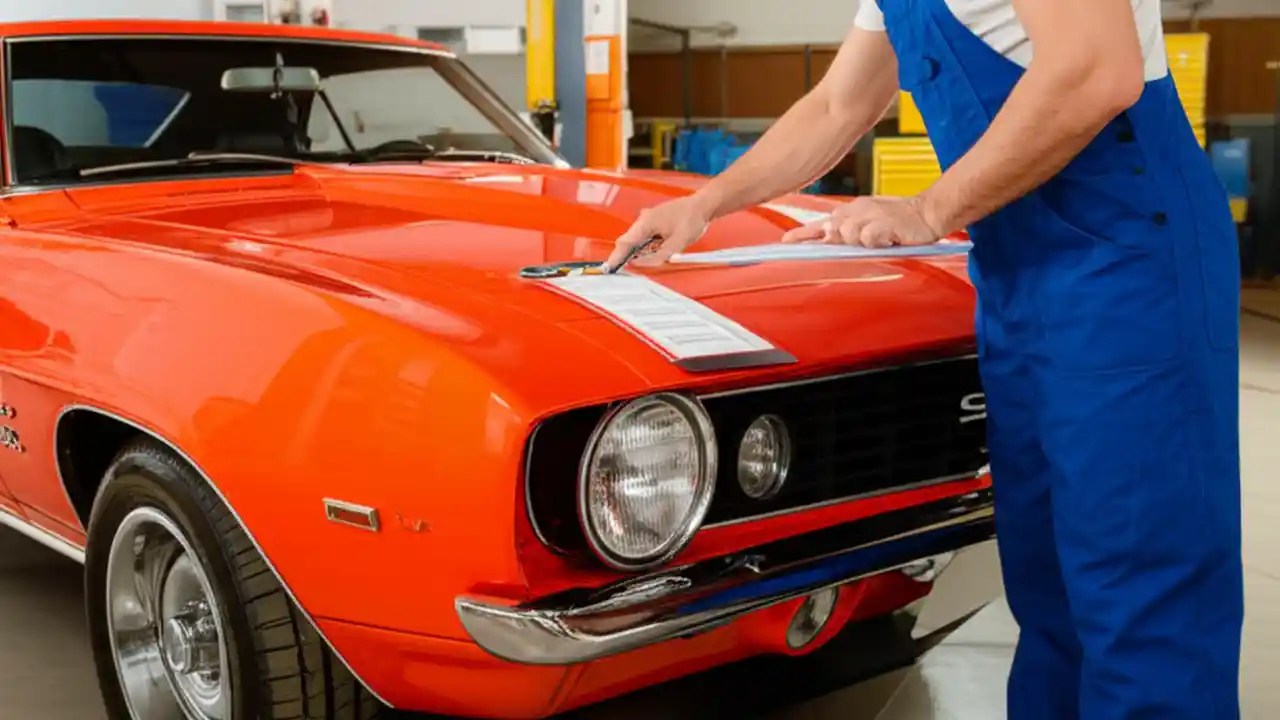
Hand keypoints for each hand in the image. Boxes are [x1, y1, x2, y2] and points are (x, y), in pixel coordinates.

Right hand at [606, 195, 713, 268]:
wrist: (703, 205)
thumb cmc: (692, 219)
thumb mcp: (676, 244)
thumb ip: (656, 256)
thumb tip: (640, 264)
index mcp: (646, 223)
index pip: (625, 243)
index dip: (616, 257)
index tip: (609, 268)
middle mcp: (644, 220)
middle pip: (628, 242)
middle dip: (625, 256)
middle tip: (623, 270)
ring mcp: (648, 219)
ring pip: (636, 240)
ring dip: (639, 251)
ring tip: (649, 258)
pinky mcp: (654, 221)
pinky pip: (644, 236)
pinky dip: (645, 246)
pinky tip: (657, 249)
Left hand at [780, 195, 941, 247]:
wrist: (928, 213)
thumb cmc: (898, 220)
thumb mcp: (868, 222)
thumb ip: (846, 231)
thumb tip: (825, 238)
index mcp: (852, 210)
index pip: (822, 221)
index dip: (803, 233)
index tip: (785, 241)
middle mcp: (858, 210)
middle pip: (832, 228)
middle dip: (836, 239)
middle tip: (855, 244)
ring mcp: (871, 215)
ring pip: (847, 233)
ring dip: (857, 241)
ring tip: (877, 241)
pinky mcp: (884, 223)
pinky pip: (867, 237)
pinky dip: (873, 241)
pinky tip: (886, 240)